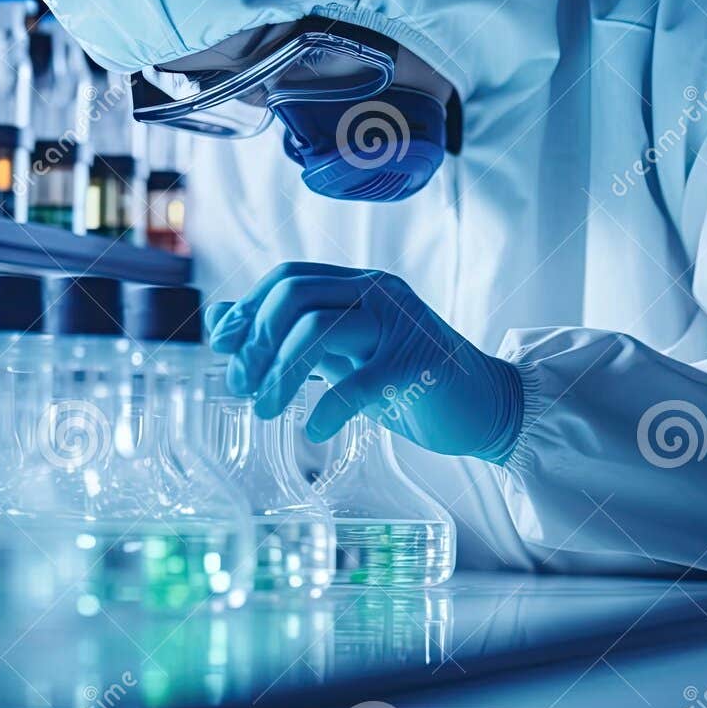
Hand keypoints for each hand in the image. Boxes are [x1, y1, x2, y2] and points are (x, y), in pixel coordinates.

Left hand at [204, 262, 522, 459]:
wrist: (484, 407)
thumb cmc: (407, 380)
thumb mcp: (340, 355)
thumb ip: (288, 335)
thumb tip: (222, 322)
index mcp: (357, 284)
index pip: (287, 277)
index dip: (248, 309)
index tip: (224, 349)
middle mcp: (377, 292)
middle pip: (295, 293)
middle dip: (257, 340)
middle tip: (243, 386)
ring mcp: (400, 323)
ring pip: (319, 326)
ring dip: (280, 373)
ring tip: (265, 410)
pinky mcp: (418, 363)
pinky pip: (360, 380)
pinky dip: (328, 407)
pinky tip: (315, 430)